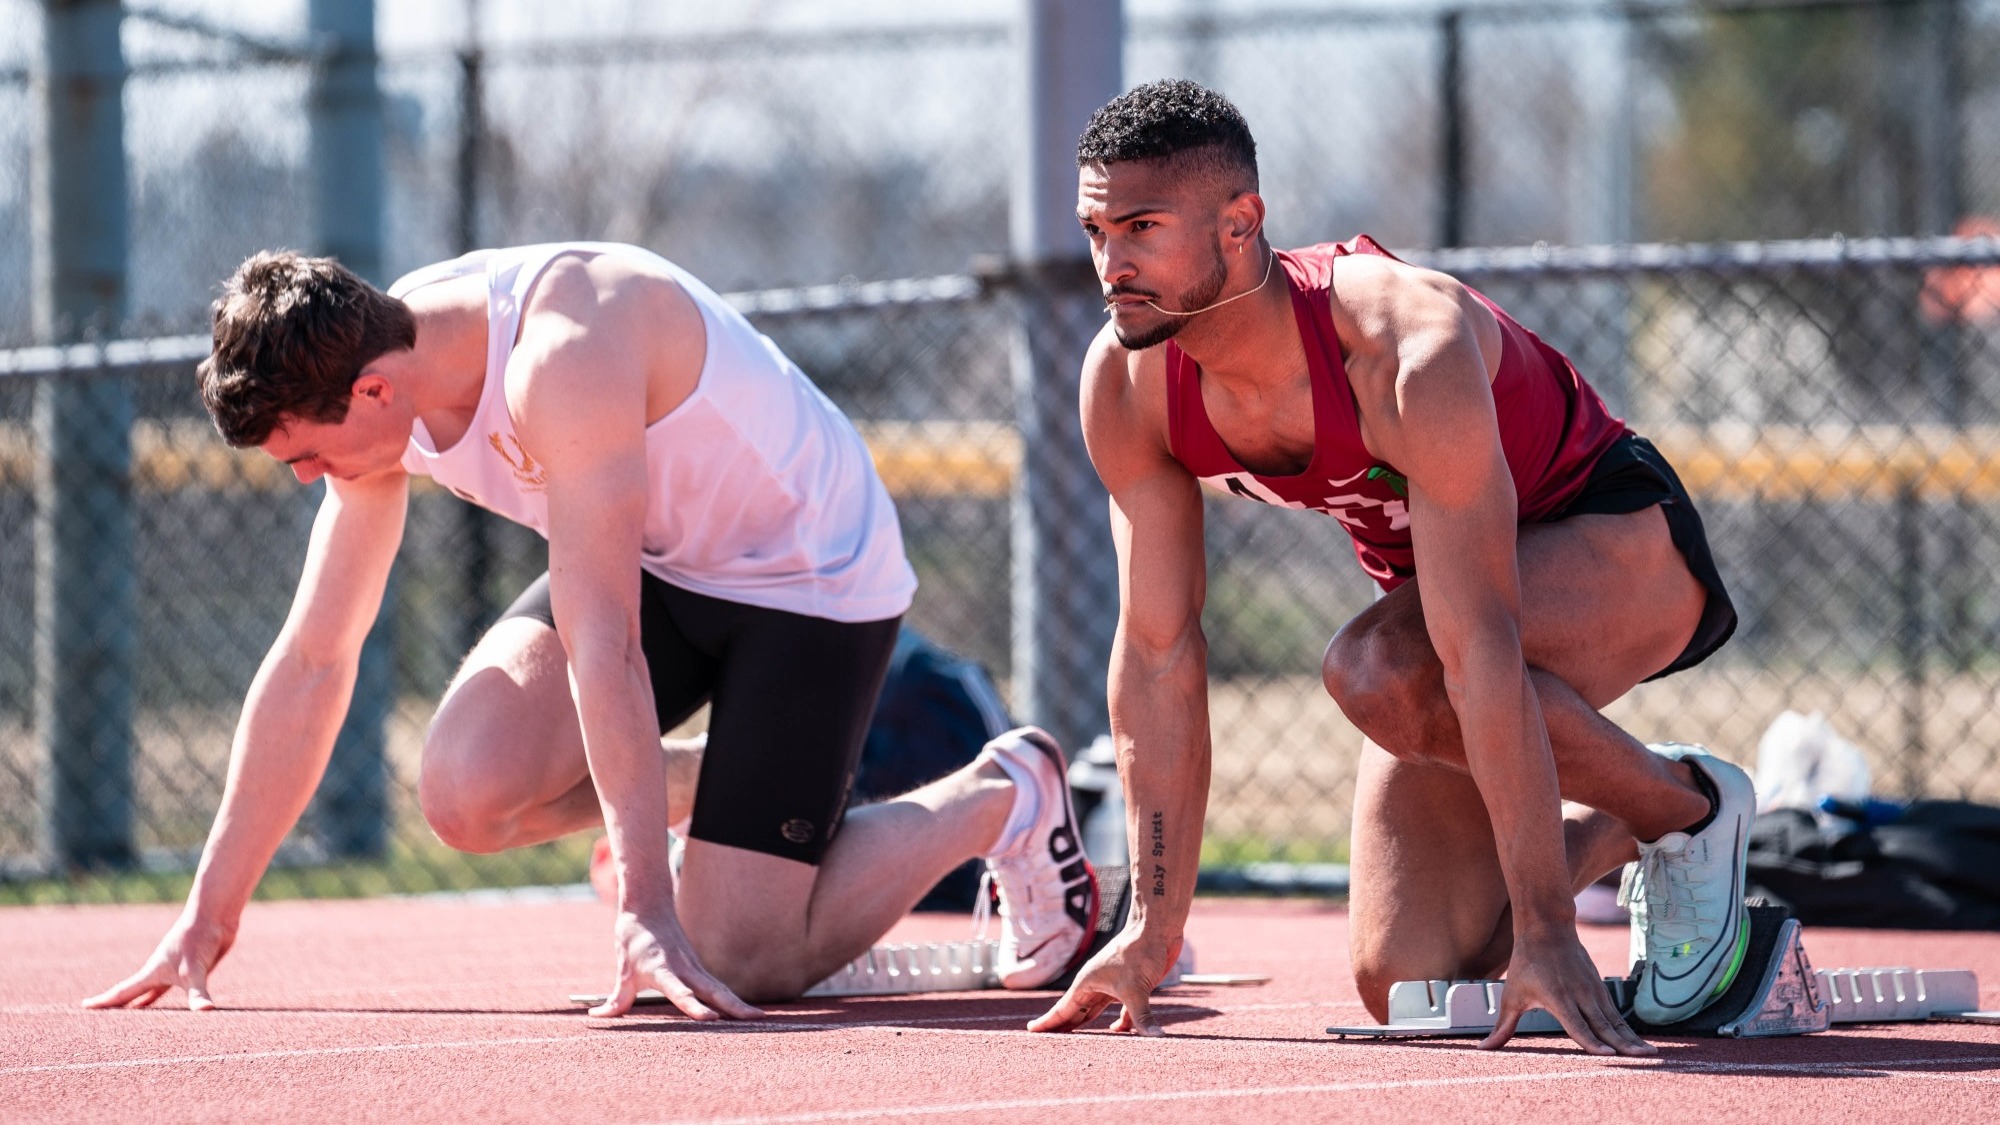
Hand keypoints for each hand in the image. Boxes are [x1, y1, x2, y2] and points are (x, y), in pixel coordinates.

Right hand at [82, 910, 236, 1011]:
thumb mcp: (196, 969)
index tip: (84, 1007)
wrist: (216, 914)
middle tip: (102, 1019)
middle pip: (134, 994)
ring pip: (155, 991)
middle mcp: (161, 971)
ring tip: (133, 1016)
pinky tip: (176, 1005)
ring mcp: (177, 969)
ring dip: (144, 1004)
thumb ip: (197, 993)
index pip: (123, 992)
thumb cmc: (199, 937)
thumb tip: (205, 1013)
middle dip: (119, 1006)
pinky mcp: (195, 968)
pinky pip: (178, 989)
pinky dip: (171, 999)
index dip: (104, 1001)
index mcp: (153, 972)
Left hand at [587, 909, 763, 1020]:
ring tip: (758, 1018)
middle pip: (713, 990)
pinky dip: (730, 997)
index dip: (694, 1005)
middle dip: (733, 1005)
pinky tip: (743, 1010)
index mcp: (663, 969)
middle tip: (755, 1019)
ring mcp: (694, 967)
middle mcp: (684, 968)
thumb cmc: (634, 938)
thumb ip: (616, 998)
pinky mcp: (698, 967)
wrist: (649, 908)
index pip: (681, 992)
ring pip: (719, 987)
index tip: (709, 1018)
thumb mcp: (622, 970)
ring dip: (737, 1002)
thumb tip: (598, 1017)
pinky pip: (716, 985)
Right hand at [1027, 928, 1181, 1036]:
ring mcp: (1113, 985)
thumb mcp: (1136, 988)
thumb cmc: (1139, 952)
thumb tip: (1155, 1039)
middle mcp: (1096, 985)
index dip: (1047, 1022)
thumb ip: (1141, 1017)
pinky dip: (1122, 1022)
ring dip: (1091, 1027)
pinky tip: (1120, 1032)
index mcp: (1087, 983)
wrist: (1156, 928)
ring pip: (1096, 1011)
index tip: (1031, 1031)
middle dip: (1064, 1027)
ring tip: (1081, 1043)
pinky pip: (1122, 1010)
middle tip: (1050, 1045)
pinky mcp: (1131, 985)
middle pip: (1076, 1012)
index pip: (1062, 1009)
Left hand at [1482, 928, 1654, 1055]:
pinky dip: (1628, 1030)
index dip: (1591, 1041)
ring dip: (1632, 1039)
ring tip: (1650, 1056)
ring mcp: (1592, 991)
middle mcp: (1579, 994)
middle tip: (1642, 1060)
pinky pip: (1616, 1014)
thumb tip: (1483, 1049)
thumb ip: (1503, 1027)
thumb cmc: (1526, 963)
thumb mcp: (1512, 995)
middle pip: (1604, 1025)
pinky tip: (1639, 1045)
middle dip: (1623, 1045)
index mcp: (1558, 997)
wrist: (1547, 927)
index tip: (1606, 1055)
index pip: (1577, 1024)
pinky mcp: (1599, 988)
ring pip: (1615, 1021)